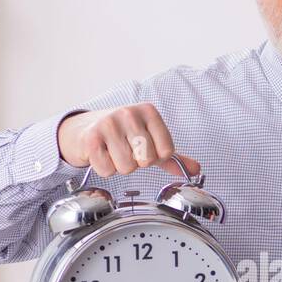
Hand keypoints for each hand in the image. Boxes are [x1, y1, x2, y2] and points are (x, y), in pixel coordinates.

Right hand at [57, 102, 200, 177]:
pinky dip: (104, 168)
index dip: (155, 157)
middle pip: (146, 160)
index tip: (144, 149)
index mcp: (148, 112)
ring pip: (126, 168)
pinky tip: (101, 155)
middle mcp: (129, 113)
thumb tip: (195, 169)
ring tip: (113, 152)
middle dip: (137, 163)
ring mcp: (109, 123)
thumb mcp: (150, 141)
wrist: (85, 129)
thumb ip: (172, 157)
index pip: (166, 151)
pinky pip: (107, 170)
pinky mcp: (91, 138)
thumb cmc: (122, 136)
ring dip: (119, 166)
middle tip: (127, 151)